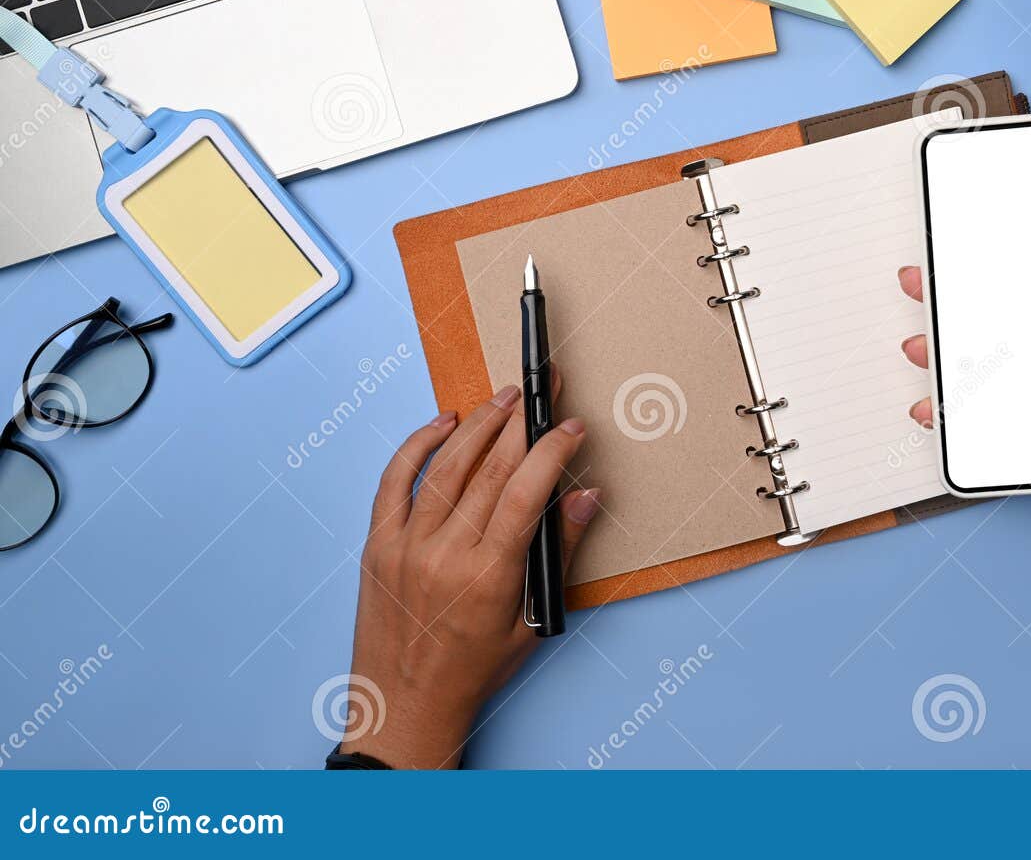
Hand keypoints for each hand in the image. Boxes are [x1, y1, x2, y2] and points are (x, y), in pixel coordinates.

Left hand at [340, 378, 600, 767]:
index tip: (571, 426)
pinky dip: (417, 446)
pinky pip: (394, 482)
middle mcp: (445, 555)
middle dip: (523, 422)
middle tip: (541, 390)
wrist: (404, 707)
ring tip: (504, 397)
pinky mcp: (377, 547)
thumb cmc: (472, 671)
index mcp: (489, 576)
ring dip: (479, 424)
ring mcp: (405, 547)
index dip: (553, 451)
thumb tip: (587, 496)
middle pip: (491, 469)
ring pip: (446, 467)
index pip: (527, 492)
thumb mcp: (531, 619)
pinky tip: (443, 423)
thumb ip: (558, 551)